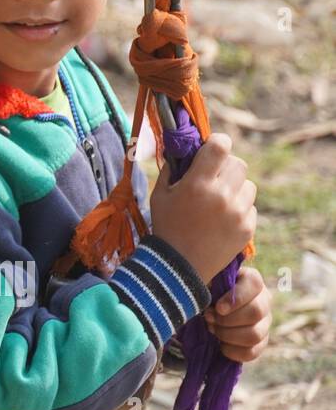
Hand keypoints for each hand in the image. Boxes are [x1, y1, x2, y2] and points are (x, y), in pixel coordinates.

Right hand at [149, 132, 257, 283]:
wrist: (180, 267)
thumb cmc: (165, 226)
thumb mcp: (160, 194)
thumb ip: (172, 168)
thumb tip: (182, 147)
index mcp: (197, 184)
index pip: (221, 146)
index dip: (218, 142)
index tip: (212, 148)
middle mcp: (221, 196)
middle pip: (238, 163)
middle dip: (226, 165)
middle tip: (214, 176)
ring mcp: (238, 213)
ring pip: (248, 184)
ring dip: (235, 187)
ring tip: (219, 199)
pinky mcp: (247, 228)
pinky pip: (250, 206)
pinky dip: (239, 207)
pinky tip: (223, 218)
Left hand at [204, 266, 270, 362]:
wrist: (206, 306)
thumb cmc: (206, 288)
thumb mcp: (206, 279)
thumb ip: (208, 280)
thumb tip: (208, 291)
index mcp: (251, 280)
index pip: (253, 284)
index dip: (235, 298)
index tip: (218, 308)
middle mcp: (264, 300)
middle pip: (256, 312)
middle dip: (227, 320)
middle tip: (209, 318)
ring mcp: (265, 322)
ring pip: (255, 335)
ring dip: (228, 335)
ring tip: (212, 329)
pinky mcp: (261, 341)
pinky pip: (252, 352)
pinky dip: (233, 351)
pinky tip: (220, 345)